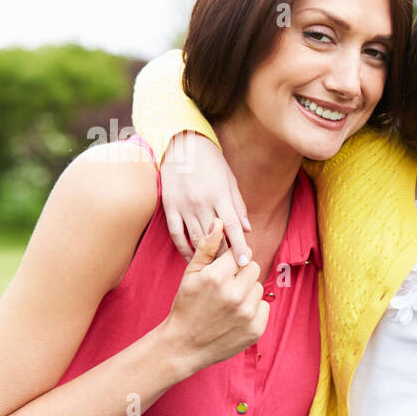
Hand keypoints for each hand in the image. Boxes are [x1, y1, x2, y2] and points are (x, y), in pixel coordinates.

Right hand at [162, 132, 251, 265]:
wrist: (182, 144)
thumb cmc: (211, 162)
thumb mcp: (229, 180)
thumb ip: (237, 206)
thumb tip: (247, 229)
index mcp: (220, 195)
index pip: (233, 226)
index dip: (240, 246)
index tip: (245, 262)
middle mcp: (202, 202)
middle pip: (215, 237)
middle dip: (224, 256)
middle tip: (232, 271)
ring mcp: (184, 205)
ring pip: (195, 237)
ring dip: (205, 255)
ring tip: (215, 269)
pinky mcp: (169, 206)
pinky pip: (176, 233)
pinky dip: (184, 248)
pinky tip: (192, 258)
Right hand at [162, 220, 268, 372]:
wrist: (184, 344)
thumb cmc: (186, 306)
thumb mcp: (191, 274)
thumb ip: (207, 247)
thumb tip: (218, 222)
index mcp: (217, 277)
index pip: (239, 254)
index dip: (232, 260)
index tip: (225, 268)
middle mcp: (235, 294)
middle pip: (253, 268)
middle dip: (241, 274)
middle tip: (226, 286)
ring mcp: (247, 313)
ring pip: (258, 288)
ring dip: (247, 292)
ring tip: (228, 302)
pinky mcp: (256, 329)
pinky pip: (264, 307)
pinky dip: (253, 309)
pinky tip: (235, 315)